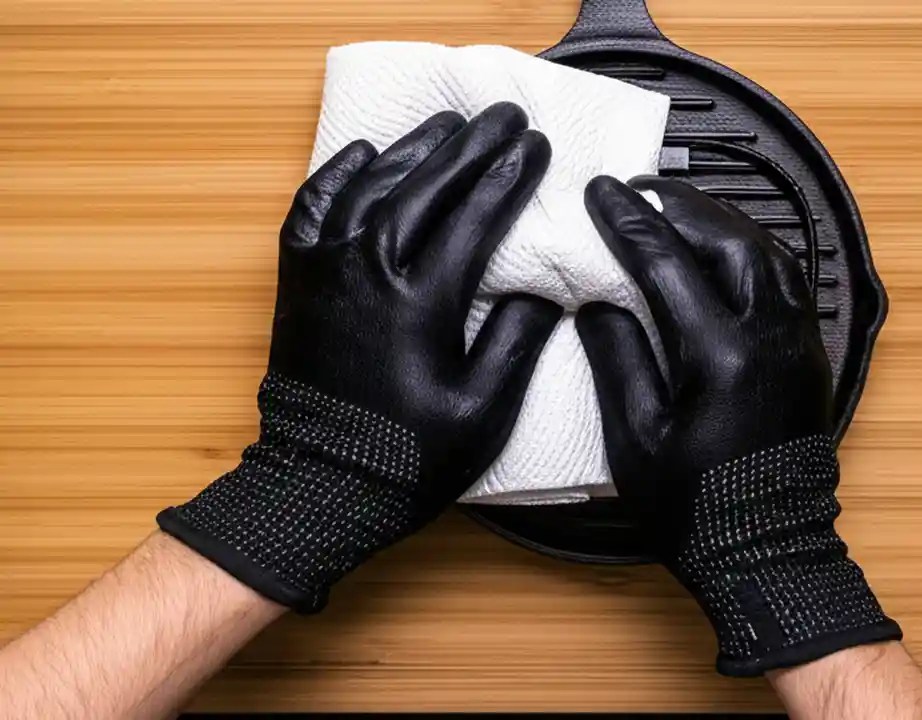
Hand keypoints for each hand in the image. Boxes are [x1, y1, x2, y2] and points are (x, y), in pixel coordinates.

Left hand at [158, 102, 561, 611]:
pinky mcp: (298, 279)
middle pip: (428, 184)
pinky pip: (313, 207)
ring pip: (374, 183)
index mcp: (422, 297)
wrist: (321, 485)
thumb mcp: (484, 410)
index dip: (511, 175)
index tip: (538, 146)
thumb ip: (517, 340)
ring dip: (415, 148)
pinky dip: (338, 173)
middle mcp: (370, 267)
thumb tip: (544, 291)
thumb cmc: (408, 455)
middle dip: (472, 144)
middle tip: (505, 115)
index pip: (476, 214)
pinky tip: (362, 153)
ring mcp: (326, 267)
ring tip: (450, 124)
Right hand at [577, 176, 899, 675]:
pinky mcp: (813, 358)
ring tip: (683, 209)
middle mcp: (772, 336)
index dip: (628, 221)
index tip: (601, 191)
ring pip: (770, 253)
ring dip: (724, 221)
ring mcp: (801, 344)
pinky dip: (756, 251)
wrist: (765, 552)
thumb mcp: (636, 438)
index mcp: (722, 353)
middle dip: (682, 206)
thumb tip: (597, 301)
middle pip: (729, 239)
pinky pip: (790, 281)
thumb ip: (617, 358)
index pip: (667, 262)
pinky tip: (731, 250)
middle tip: (642, 190)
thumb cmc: (695, 507)